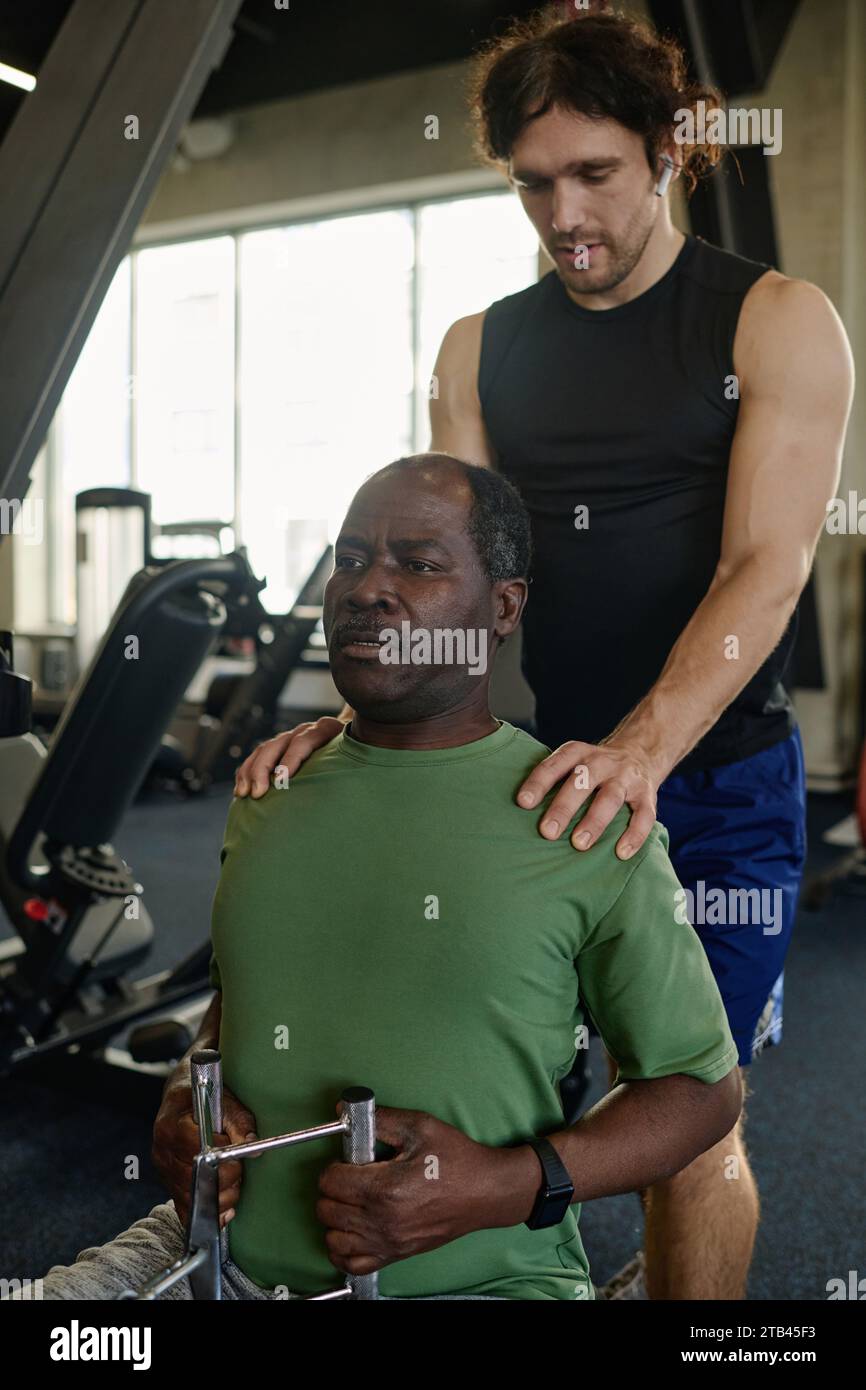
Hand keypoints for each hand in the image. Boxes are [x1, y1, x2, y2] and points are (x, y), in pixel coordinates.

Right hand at [151, 1080, 258, 1230]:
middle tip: (239, 1170)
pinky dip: (205, 1211)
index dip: (223, 1156)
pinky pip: (185, 1207)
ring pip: (191, 1196)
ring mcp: (163, 1170)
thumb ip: (239, 1122)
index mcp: (171, 1125)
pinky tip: (222, 1209)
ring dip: (218, 1196)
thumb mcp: (224, 1101)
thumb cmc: (202, 1096)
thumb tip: (252, 1144)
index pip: (197, 1150)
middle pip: (194, 1177)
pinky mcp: (168, 1183)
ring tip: (233, 1184)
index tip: (237, 1153)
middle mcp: (162, 1150)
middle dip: (224, 1179)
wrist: (181, 1096)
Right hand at [234, 716, 346, 797]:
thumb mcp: (359, 754)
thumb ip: (353, 764)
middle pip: (277, 744)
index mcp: (326, 729)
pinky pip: (257, 757)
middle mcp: (304, 730)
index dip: (291, 760)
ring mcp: (289, 736)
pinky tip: (241, 790)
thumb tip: (352, 789)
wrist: (352, 734)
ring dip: (250, 772)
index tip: (281, 781)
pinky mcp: (279, 746)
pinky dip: (247, 772)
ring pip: (264, 750)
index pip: (304, 742)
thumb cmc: (357, 752)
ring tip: (244, 794)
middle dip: (263, 769)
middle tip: (257, 793)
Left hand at [315, 1106, 533, 1275]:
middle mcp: (383, 1220)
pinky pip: (352, 1264)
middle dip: (333, 1189)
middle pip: (327, 1209)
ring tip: (351, 1201)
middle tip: (351, 1176)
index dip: (335, 1165)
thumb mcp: (419, 1127)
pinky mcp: (397, 1255)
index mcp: (385, 1188)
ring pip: (334, 1238)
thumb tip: (344, 1109)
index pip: (330, 1181)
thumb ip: (379, 1119)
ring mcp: (389, 1242)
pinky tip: (351, 1230)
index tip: (348, 1160)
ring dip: (335, 1218)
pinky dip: (342, 1250)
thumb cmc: (458, 1160)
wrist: (487, 1192)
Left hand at [516, 738, 659, 859]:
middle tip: (547, 832)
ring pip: (610, 798)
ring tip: (579, 845)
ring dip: (594, 822)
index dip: (538, 782)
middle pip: (582, 781)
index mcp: (578, 753)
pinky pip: (644, 815)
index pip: (554, 765)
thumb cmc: (592, 769)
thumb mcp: (573, 763)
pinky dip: (634, 835)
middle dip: (564, 806)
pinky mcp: (647, 794)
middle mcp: (602, 762)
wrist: (639, 752)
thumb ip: (553, 781)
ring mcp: (626, 777)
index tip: (523, 803)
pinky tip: (621, 853)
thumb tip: (519, 814)